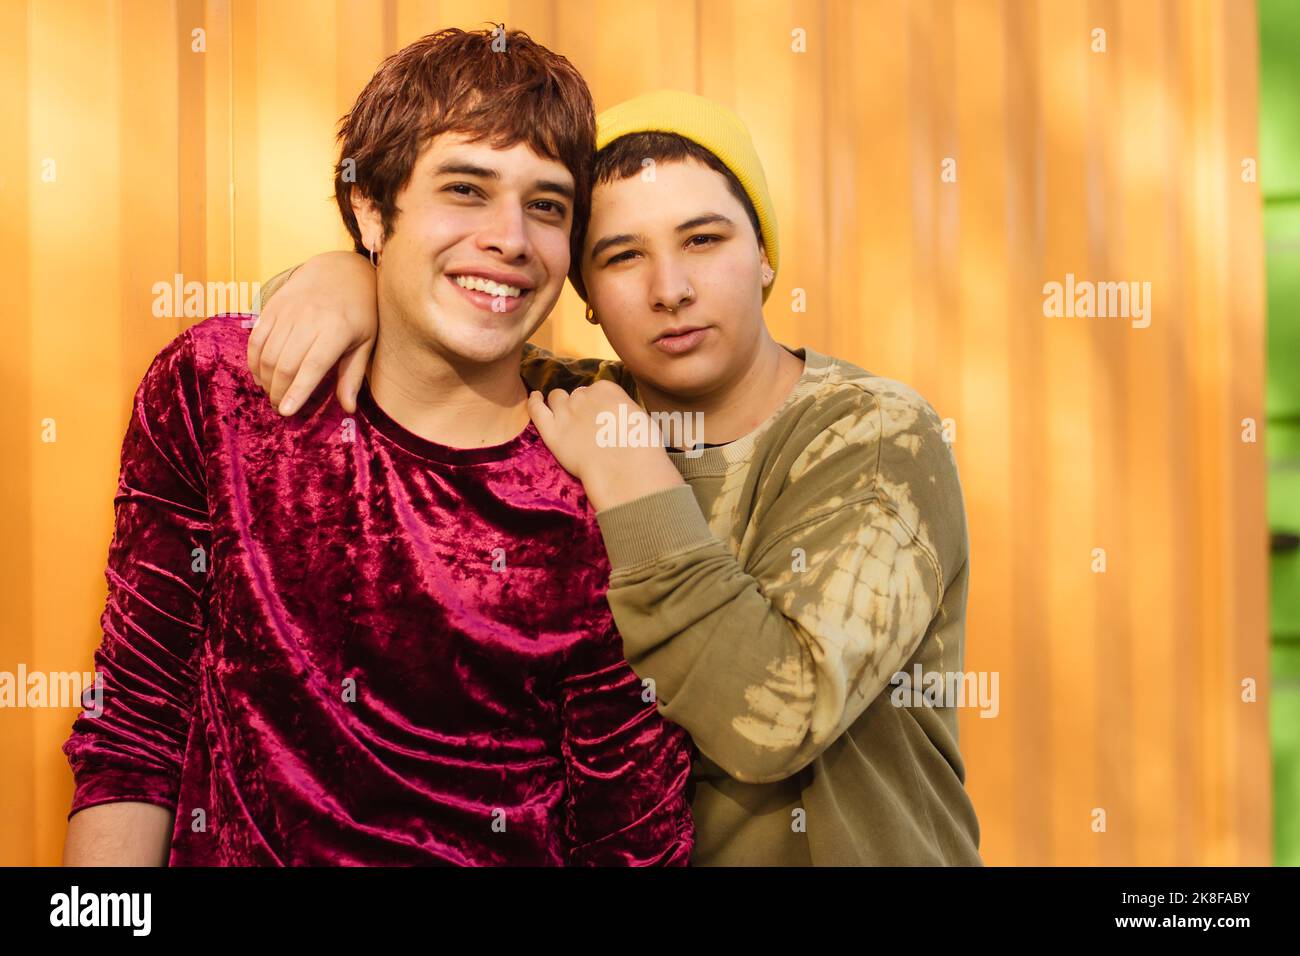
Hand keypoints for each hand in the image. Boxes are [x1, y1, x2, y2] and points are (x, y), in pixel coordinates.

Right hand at [247, 250, 378, 414]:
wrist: (340, 270)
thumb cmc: (359, 312)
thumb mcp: (365, 342)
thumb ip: (353, 375)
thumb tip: (349, 408)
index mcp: (337, 330)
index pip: (312, 366)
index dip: (298, 391)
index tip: (287, 411)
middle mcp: (310, 319)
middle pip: (286, 364)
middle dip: (279, 391)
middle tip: (280, 408)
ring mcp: (288, 311)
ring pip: (268, 353)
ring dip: (265, 379)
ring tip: (272, 394)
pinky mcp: (272, 306)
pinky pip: (256, 339)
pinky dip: (254, 361)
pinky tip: (260, 376)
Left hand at [527, 380, 684, 511]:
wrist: (626, 468)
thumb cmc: (641, 447)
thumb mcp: (639, 417)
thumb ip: (623, 409)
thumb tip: (622, 414)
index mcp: (606, 388)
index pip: (595, 389)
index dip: (596, 403)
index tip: (600, 416)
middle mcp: (584, 396)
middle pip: (576, 395)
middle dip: (579, 406)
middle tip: (586, 425)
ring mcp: (566, 413)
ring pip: (556, 398)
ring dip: (559, 404)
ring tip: (565, 418)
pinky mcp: (552, 432)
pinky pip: (536, 409)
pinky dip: (534, 401)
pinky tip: (535, 397)